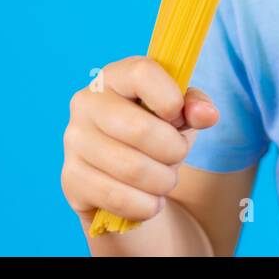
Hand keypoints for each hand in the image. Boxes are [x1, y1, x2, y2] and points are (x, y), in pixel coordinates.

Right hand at [61, 55, 219, 230]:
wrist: (123, 174)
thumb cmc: (154, 131)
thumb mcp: (179, 112)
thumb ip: (195, 105)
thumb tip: (207, 114)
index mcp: (115, 76)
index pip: (143, 74)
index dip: (171, 98)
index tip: (179, 116)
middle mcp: (86, 103)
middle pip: (140, 129)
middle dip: (173, 151)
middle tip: (177, 155)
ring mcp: (74, 141)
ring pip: (132, 169)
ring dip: (163, 181)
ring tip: (165, 179)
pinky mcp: (71, 178)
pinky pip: (118, 198)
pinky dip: (146, 205)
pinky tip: (150, 201)